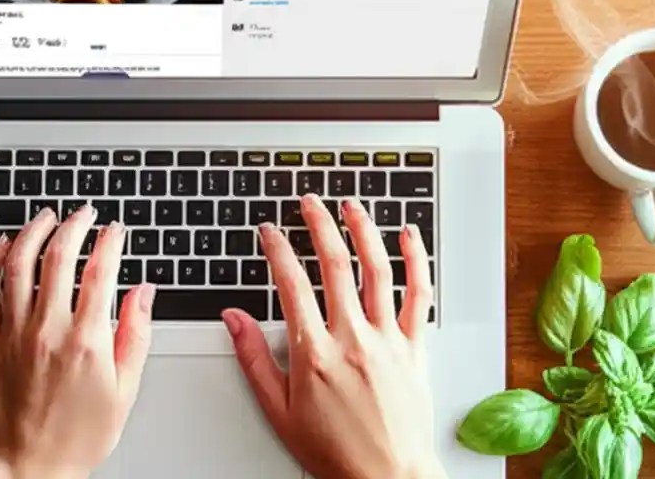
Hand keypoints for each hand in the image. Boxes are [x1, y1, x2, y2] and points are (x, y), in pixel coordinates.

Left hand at [0, 205, 155, 478]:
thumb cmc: (78, 437)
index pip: (100, 270)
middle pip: (59, 254)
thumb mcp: (126, 389)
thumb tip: (144, 293)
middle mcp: (47, 330)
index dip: (110, 240)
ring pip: (18, 263)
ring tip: (47, 216)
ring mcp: (14, 332)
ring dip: (34, 230)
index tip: (116, 229)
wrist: (31, 468)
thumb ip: (136, 334)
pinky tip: (3, 245)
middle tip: (85, 213)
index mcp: (86, 341)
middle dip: (75, 223)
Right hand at [222, 195, 445, 478]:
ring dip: (363, 231)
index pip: (291, 284)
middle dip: (318, 225)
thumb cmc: (334, 451)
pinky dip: (416, 261)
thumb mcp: (279, 409)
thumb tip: (233, 319)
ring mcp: (388, 340)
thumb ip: (254, 359)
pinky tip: (409, 236)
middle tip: (308, 203)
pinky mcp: (416, 348)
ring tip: (351, 206)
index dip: (276, 250)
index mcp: (315, 353)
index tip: (269, 231)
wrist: (387, 477)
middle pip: (335, 265)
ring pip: (378, 271)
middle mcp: (353, 339)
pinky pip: (420, 295)